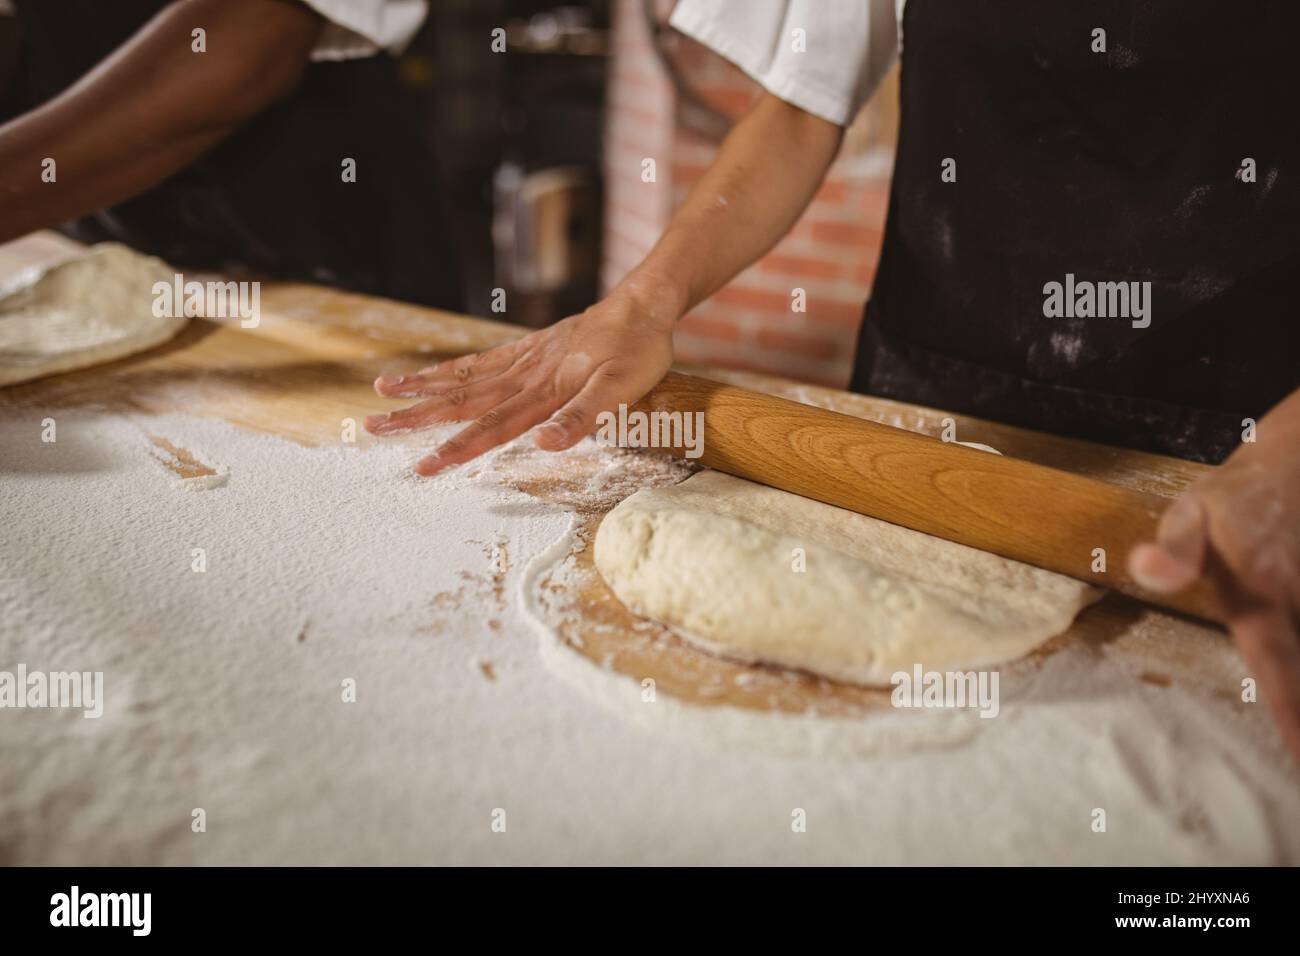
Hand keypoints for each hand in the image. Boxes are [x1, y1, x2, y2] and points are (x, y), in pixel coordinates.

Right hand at [365, 283, 675, 475]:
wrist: (644, 306)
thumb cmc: (638, 352)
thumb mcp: (623, 390)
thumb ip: (584, 417)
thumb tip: (545, 444)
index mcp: (543, 392)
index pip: (492, 427)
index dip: (457, 449)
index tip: (424, 468)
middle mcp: (525, 376)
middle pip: (463, 400)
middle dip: (418, 418)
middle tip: (372, 427)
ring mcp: (525, 359)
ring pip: (464, 376)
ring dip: (423, 387)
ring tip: (383, 391)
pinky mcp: (532, 346)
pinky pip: (485, 359)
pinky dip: (455, 367)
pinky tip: (436, 373)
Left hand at [1129, 436, 1299, 761]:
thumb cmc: (1238, 498)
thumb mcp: (1195, 510)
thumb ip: (1176, 548)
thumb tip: (1144, 569)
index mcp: (1262, 595)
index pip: (1276, 665)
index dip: (1290, 714)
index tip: (1298, 758)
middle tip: (1297, 759)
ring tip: (1294, 741)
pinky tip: (1294, 698)